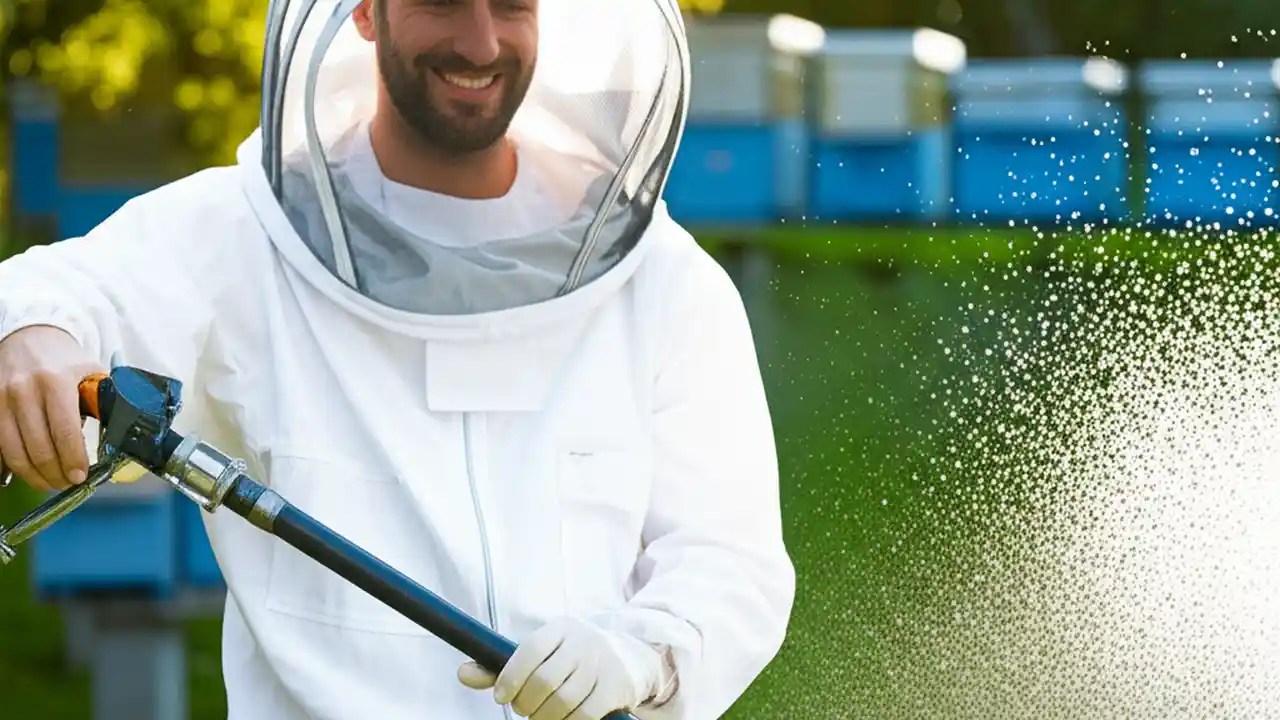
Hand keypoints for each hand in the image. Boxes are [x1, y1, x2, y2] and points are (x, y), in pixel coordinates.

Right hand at [0, 326, 104, 491]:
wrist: (29, 336)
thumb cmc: (65, 360)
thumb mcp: (92, 373)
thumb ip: (104, 402)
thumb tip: (122, 435)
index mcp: (55, 381)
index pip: (64, 431)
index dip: (73, 459)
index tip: (80, 476)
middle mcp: (23, 390)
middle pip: (39, 447)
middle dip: (56, 473)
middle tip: (69, 483)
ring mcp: (0, 400)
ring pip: (15, 453)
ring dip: (35, 475)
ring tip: (51, 482)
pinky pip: (0, 447)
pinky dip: (15, 465)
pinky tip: (31, 471)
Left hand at [458, 617, 663, 719]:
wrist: (631, 656)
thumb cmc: (572, 657)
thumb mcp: (542, 653)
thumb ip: (502, 665)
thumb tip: (462, 674)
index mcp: (560, 628)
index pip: (530, 649)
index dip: (510, 676)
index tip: (501, 697)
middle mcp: (582, 642)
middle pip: (544, 681)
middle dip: (526, 703)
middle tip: (523, 709)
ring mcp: (602, 664)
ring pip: (563, 701)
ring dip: (544, 717)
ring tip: (540, 716)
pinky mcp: (616, 686)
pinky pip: (584, 714)